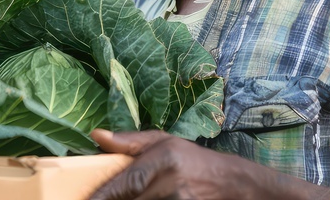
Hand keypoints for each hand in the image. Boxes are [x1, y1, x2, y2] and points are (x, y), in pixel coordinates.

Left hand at [89, 129, 279, 199]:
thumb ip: (129, 142)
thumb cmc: (193, 160)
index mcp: (162, 160)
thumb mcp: (164, 143)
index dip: (102, 196)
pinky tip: (151, 199)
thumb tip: (96, 135)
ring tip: (144, 193)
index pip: (124, 184)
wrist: (233, 183)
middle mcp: (170, 184)